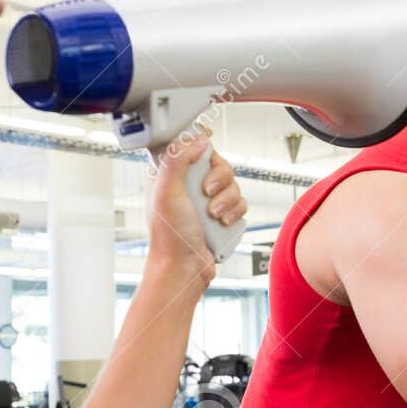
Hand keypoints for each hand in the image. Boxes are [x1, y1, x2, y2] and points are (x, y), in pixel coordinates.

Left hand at [147, 132, 246, 285]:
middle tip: (207, 192)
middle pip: (218, 163)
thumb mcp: (166, 191)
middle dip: (219, 178)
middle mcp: (188, 184)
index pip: (189, 146)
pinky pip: (240, 202)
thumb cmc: (169, 236)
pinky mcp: (221, 214)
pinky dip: (234, 212)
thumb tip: (198, 140)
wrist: (184, 268)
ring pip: (232, 183)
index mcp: (170, 174)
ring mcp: (206, 200)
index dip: (200, 146)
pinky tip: (222, 223)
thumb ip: (178, 159)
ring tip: (213, 215)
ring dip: (227, 199)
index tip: (206, 153)